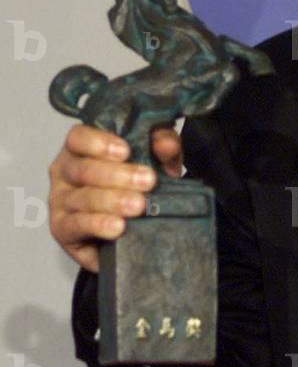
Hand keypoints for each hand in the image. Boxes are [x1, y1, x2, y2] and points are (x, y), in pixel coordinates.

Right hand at [47, 123, 183, 271]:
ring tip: (138, 205)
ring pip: (84, 198)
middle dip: (119, 175)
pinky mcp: (63, 229)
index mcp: (81, 148)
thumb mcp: (155, 158)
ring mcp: (60, 201)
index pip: (78, 137)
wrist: (132, 226)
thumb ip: (161, 146)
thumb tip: (167, 145)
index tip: (126, 151)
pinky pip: (76, 225)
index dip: (99, 142)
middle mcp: (65, 172)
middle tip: (148, 180)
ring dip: (113, 201)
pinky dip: (99, 225)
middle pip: (84, 169)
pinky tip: (118, 226)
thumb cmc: (136, 183)